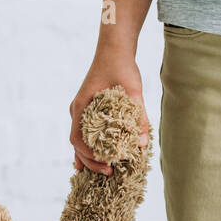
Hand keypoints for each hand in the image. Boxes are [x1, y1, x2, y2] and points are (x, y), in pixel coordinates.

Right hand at [70, 54, 147, 173]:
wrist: (115, 49)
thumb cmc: (122, 66)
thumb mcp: (133, 92)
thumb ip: (139, 117)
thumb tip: (143, 143)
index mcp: (81, 106)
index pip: (77, 139)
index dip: (89, 155)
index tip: (105, 163)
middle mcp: (77, 109)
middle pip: (76, 144)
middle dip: (90, 161)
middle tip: (109, 172)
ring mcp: (81, 109)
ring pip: (79, 140)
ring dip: (88, 156)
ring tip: (101, 171)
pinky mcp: (88, 108)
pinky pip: (84, 132)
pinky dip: (89, 147)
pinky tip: (97, 158)